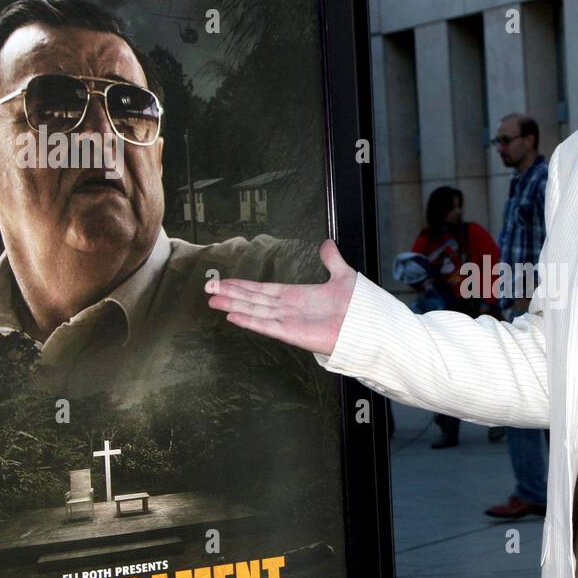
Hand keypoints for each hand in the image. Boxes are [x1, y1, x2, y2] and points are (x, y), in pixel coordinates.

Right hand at [204, 238, 356, 354]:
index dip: (243, 285)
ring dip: (233, 304)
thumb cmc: (358, 307)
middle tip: (207, 288)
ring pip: (255, 311)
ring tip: (212, 300)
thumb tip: (327, 243)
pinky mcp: (293, 333)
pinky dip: (250, 320)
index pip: (263, 290)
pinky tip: (233, 315)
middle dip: (230, 293)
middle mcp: (289, 309)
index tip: (224, 281)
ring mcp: (289, 321)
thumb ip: (332, 260)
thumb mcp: (343, 276)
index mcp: (296, 296)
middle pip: (253, 299)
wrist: (370, 325)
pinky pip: (268, 325)